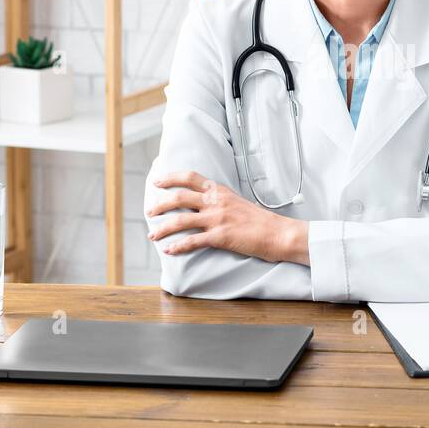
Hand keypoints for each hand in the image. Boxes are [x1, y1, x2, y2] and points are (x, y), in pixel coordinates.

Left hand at [147, 170, 308, 263]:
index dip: (170, 178)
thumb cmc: (260, 220)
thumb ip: (219, 201)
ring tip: (152, 235)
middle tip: (149, 211)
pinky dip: (178, 246)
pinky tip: (169, 250)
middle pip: (179, 198)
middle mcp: (216, 201)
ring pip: (181, 221)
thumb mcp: (237, 202)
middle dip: (159, 204)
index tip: (157, 182)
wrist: (278, 233)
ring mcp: (217, 219)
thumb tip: (203, 205)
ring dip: (163, 228)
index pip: (190, 177)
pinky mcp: (220, 237)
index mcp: (220, 190)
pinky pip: (192, 241)